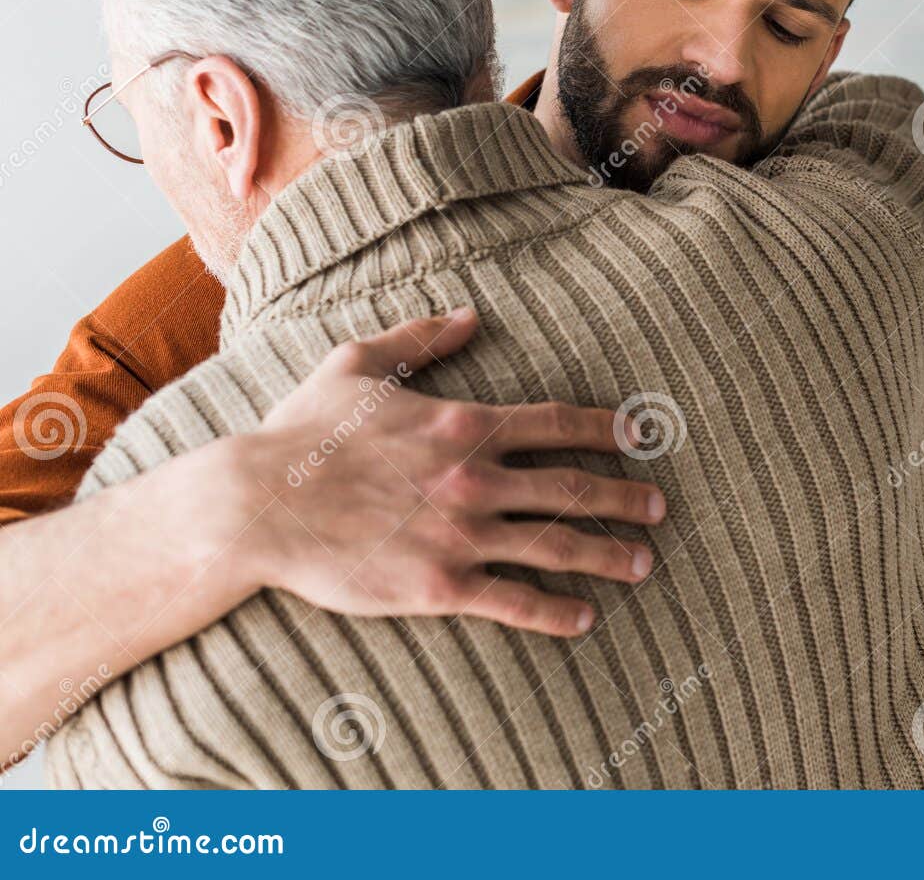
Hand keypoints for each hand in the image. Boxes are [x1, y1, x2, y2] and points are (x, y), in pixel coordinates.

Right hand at [235, 307, 662, 635]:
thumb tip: (467, 314)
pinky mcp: (439, 584)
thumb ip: (419, 338)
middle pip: (573, 485)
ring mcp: (461, 532)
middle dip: (625, 497)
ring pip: (555, 544)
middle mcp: (475, 476)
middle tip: (659, 509)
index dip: (606, 429)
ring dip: (607, 555)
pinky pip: (513, 599)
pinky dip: (555, 611)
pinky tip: (583, 618)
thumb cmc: (302, 433)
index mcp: (463, 422)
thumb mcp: (356, 366)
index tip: (638, 437)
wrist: (255, 505)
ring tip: (642, 564)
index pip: (557, 422)